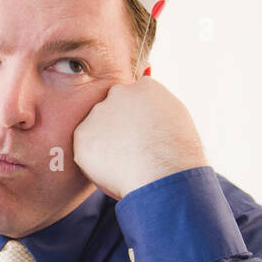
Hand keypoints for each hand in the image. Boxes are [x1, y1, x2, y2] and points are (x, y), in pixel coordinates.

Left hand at [72, 78, 207, 199]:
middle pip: (113, 110)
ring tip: (125, 163)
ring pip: (96, 129)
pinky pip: (85, 149)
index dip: (138, 121)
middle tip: (132, 152)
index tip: (144, 138)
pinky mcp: (82, 135)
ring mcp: (98, 112)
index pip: (134, 99)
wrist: (162, 174)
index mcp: (145, 87)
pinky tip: (113, 170)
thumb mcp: (177, 121)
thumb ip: (159, 110)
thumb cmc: (178, 155)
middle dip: (118, 128)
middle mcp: (118, 93)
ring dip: (105, 144)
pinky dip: (94, 161)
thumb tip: (150, 109)